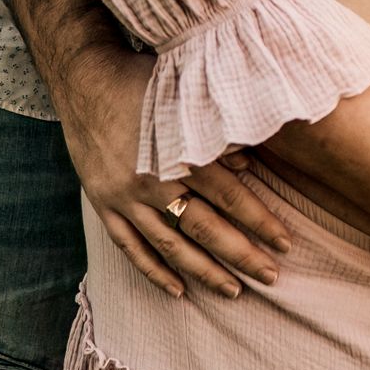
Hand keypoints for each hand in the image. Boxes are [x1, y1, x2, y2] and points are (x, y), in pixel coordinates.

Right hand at [52, 39, 289, 302]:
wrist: (84, 78)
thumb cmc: (144, 82)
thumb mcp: (186, 96)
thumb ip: (219, 131)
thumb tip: (248, 168)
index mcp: (179, 152)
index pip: (230, 197)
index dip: (260, 222)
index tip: (285, 244)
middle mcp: (152, 181)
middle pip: (204, 228)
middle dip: (241, 256)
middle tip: (271, 277)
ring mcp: (124, 197)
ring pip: (169, 245)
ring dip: (204, 271)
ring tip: (233, 290)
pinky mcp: (104, 204)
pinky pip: (130, 246)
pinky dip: (153, 271)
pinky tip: (177, 290)